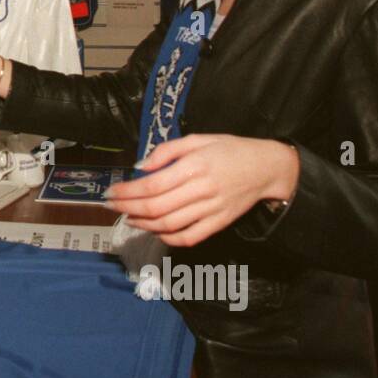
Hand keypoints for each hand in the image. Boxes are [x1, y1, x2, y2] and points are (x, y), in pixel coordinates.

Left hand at [105, 135, 299, 246]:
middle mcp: (202, 189)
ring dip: (143, 224)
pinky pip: (189, 237)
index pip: (152, 185)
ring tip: (128, 218)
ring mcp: (211, 209)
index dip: (127, 192)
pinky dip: (168, 238)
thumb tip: (140, 167)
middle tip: (111, 207)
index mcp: (195, 165)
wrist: (267, 168)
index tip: (110, 193)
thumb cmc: (230, 150)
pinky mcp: (219, 223)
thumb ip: (167, 151)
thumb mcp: (198, 139)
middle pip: (156, 207)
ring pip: (169, 224)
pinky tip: (155, 230)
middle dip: (128, 208)